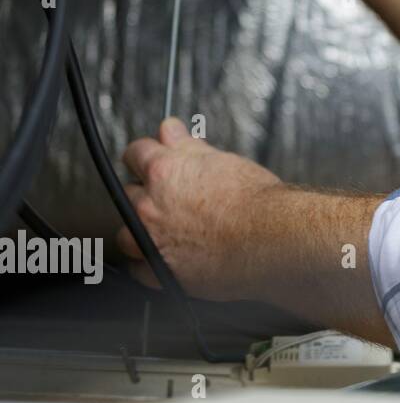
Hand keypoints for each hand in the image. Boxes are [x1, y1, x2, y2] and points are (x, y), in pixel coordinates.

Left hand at [117, 117, 281, 300]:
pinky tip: (170, 256)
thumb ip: (187, 146)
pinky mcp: (161, 272)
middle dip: (147, 193)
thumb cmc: (255, 203)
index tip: (155, 157)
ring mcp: (152, 241)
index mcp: (164, 172)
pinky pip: (140, 270)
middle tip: (174, 196)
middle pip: (128, 193)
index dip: (148, 153)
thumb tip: (170, 130)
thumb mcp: (223, 161)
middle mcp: (150, 207)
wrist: (271, 239)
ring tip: (168, 229)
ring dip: (141, 230)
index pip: (136, 152)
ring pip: (125, 234)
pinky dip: (150, 264)